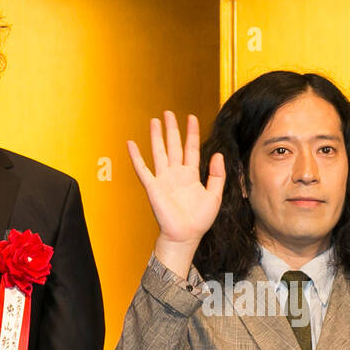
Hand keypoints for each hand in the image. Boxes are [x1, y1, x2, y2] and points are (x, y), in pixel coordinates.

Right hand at [127, 110, 224, 278]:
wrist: (185, 236)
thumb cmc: (199, 220)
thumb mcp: (214, 196)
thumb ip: (217, 175)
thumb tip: (218, 154)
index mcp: (191, 175)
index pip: (191, 148)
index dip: (191, 133)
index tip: (191, 118)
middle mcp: (176, 174)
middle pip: (173, 146)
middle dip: (172, 129)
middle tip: (168, 113)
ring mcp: (163, 179)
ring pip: (159, 152)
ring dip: (156, 136)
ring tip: (155, 121)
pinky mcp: (153, 187)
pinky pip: (143, 169)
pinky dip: (136, 157)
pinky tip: (131, 144)